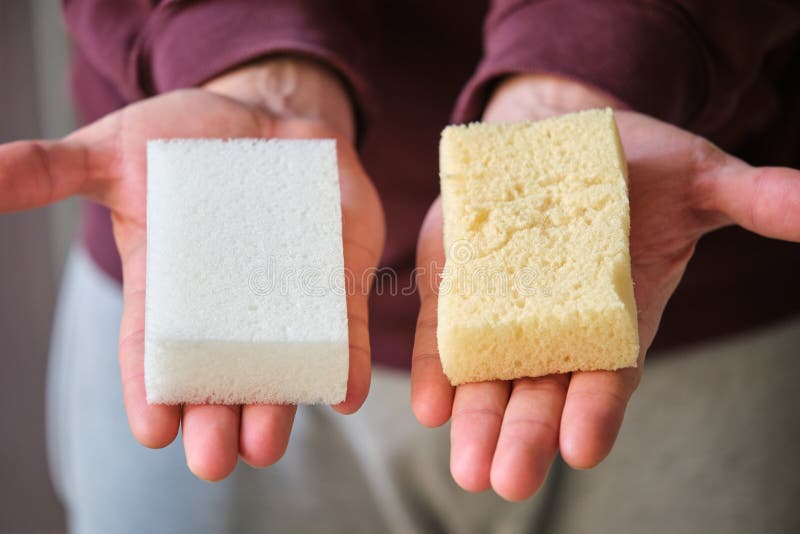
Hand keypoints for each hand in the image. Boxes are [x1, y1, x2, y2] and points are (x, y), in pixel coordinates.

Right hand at [0, 57, 383, 480]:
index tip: (152, 431)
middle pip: (220, 376)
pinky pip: (343, 326)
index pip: (153, 353)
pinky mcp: (336, 276)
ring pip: (282, 365)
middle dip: (215, 421)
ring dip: (278, 405)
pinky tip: (343, 392)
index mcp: (170, 289)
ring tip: (266, 443)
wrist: (267, 114)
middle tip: (213, 461)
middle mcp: (229, 306)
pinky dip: (343, 361)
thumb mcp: (112, 151)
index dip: (150, 393)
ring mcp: (286, 295)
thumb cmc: (185, 140)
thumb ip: (50, 170)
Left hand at [411, 74, 799, 499]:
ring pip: (488, 377)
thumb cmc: (635, 166)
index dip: (596, 410)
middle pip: (542, 392)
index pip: (606, 377)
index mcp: (615, 319)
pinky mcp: (454, 284)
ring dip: (476, 421)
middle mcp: (556, 328)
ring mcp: (500, 310)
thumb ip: (750, 198)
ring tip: (467, 466)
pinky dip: (435, 368)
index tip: (584, 446)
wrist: (556, 135)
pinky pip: (442, 333)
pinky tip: (430, 403)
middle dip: (526, 434)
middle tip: (506, 479)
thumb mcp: (697, 178)